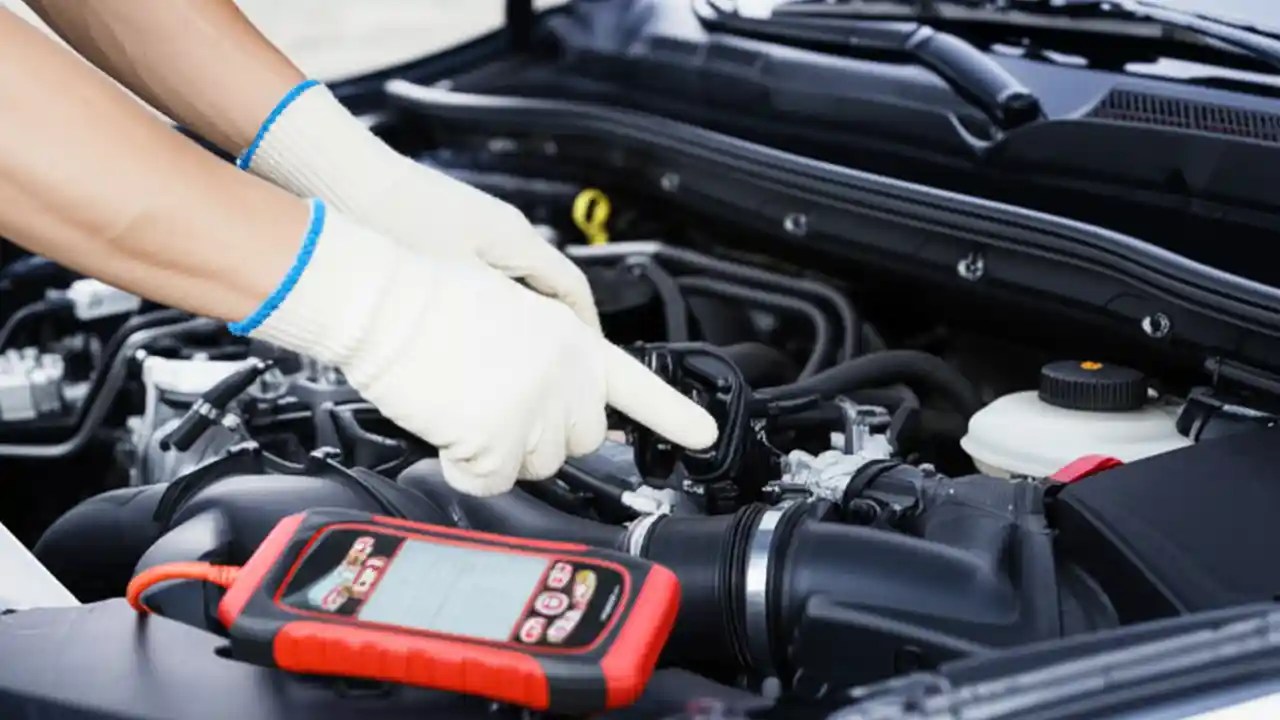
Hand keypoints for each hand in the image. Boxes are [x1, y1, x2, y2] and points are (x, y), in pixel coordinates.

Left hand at [239, 82, 599, 329]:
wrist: (339, 176)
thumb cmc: (390, 221)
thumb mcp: (448, 284)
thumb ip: (487, 320)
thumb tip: (511, 357)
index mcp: (515, 239)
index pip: (573, 288)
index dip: (587, 331)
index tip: (590, 363)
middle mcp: (503, 229)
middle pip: (548, 286)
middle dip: (556, 330)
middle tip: (554, 368)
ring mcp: (474, 226)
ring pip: (514, 282)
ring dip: (519, 318)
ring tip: (511, 357)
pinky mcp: (445, 229)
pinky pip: (483, 274)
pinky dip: (487, 305)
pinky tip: (468, 329)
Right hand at [244, 206, 716, 495]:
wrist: (382, 299)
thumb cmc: (425, 299)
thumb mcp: (510, 314)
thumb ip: (546, 357)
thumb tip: (556, 400)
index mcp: (570, 340)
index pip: (636, 385)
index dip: (674, 416)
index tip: (704, 435)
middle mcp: (564, 375)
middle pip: (578, 442)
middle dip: (540, 436)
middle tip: (494, 405)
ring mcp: (535, 409)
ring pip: (535, 467)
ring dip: (500, 451)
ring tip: (463, 404)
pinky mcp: (499, 439)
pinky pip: (489, 483)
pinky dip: (466, 469)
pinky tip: (446, 428)